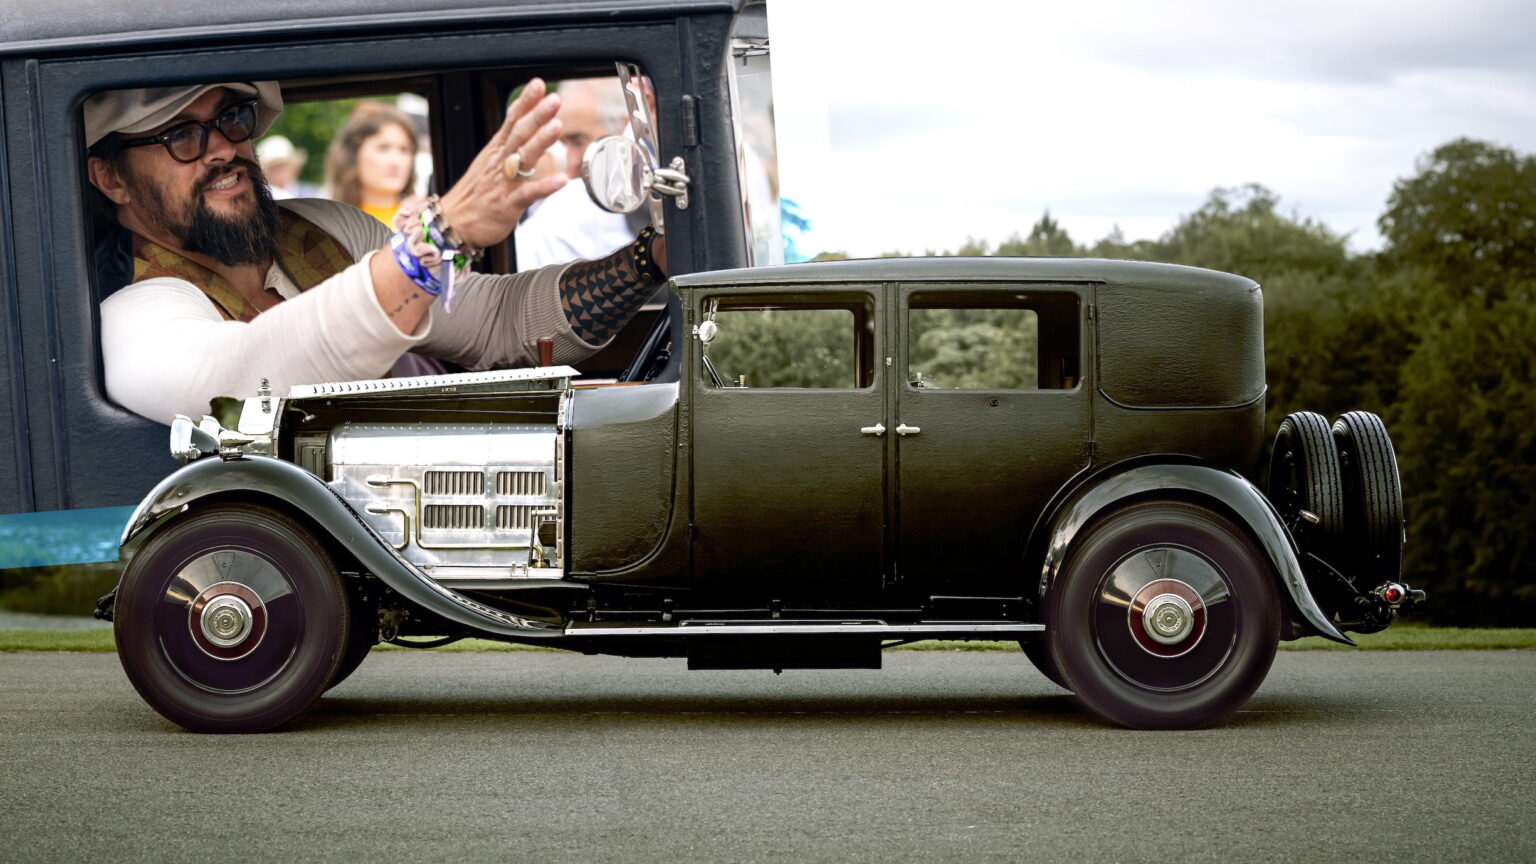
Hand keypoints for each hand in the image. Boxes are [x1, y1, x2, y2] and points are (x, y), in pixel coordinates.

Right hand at [439, 78, 566, 248]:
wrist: (453, 223)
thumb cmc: (476, 194)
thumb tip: (527, 122)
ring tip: (557, 125)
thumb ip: (509, 143)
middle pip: (520, 134)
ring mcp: (504, 182)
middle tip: (554, 100)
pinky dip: (546, 186)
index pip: (512, 120)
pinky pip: (529, 193)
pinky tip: (563, 179)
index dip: (525, 102)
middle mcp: (500, 162)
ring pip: (523, 158)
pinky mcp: (508, 204)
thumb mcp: (489, 162)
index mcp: (496, 150)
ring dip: (541, 141)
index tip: (539, 84)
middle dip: (537, 115)